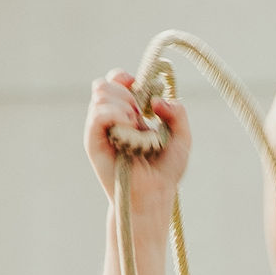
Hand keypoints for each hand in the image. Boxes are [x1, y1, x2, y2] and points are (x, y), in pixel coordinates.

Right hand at [84, 70, 189, 218]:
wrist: (153, 197)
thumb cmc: (165, 171)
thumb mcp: (182, 138)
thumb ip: (178, 113)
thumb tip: (157, 101)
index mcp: (127, 113)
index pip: (115, 81)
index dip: (125, 77)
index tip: (139, 87)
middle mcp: (110, 119)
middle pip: (105, 84)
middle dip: (127, 92)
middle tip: (141, 115)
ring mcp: (100, 129)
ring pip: (100, 94)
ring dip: (124, 104)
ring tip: (137, 126)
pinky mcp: (93, 142)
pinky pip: (98, 115)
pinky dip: (116, 114)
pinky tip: (129, 126)